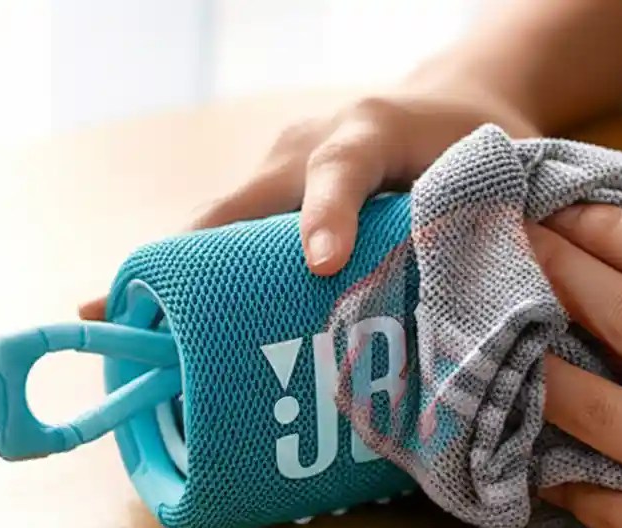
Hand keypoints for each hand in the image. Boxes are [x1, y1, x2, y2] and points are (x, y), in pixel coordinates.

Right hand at [77, 90, 539, 319]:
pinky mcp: (271, 194)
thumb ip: (491, 228)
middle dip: (180, 260)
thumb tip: (486, 321)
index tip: (322, 264)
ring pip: (220, 227)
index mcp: (374, 127)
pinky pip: (234, 239)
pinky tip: (174, 330)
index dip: (328, 212)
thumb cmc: (479, 147)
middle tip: (118, 310)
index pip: (344, 163)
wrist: (451, 100)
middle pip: (235, 206)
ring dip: (179, 279)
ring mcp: (278, 167)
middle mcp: (308, 143)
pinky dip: (208, 282)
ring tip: (125, 334)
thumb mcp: (503, 180)